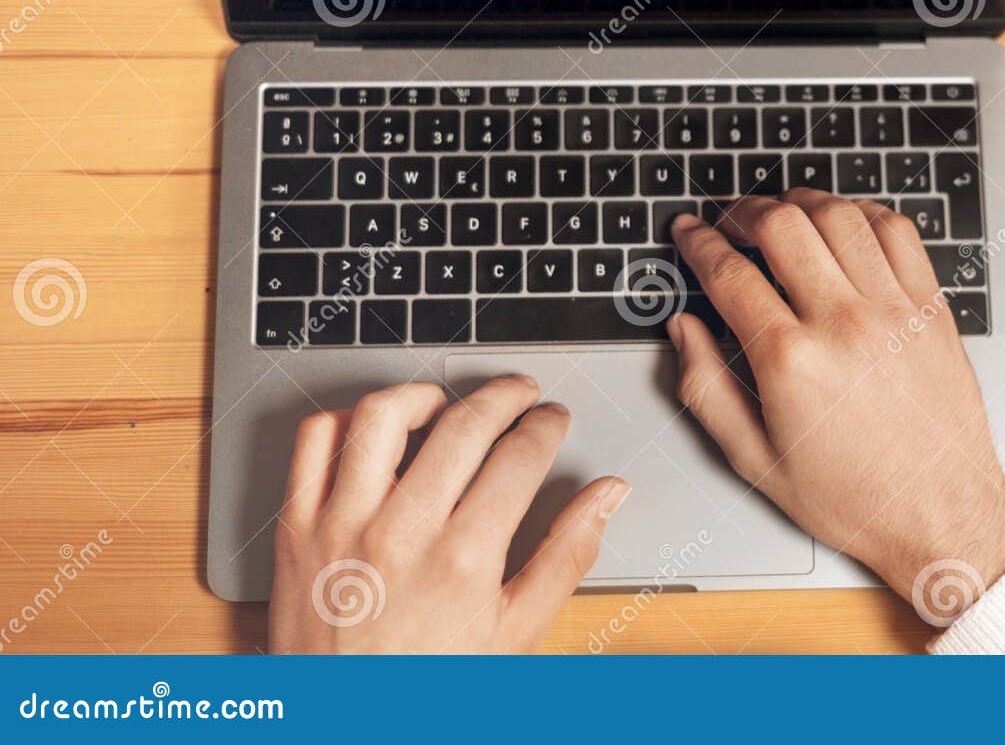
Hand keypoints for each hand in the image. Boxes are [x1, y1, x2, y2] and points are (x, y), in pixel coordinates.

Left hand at [268, 377, 628, 652]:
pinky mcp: (297, 527)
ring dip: (425, 393)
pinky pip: (315, 443)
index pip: (521, 455)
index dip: (548, 424)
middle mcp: (400, 534)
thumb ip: (567, 554)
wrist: (344, 727)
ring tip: (447, 403)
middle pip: (464, 423)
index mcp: (463, 559)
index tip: (552, 420)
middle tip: (520, 396)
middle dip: (506, 395)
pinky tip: (377, 432)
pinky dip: (347, 420)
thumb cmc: (431, 684)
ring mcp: (342, 525)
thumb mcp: (515, 632)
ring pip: (383, 416)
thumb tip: (608, 495)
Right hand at [667, 192, 1004, 621]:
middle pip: (781, 225)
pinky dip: (863, 213)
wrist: (941, 513)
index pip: (729, 274)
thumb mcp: (756, 461)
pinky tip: (844, 223)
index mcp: (791, 362)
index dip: (697, 243)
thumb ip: (707, 389)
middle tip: (729, 219)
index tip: (688, 233)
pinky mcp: (930, 308)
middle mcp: (843, 324)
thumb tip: (683, 330)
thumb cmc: (855, 497)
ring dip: (801, 202)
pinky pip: (896, 231)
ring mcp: (892, 310)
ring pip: (839, 215)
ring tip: (782, 212)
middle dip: (742, 211)